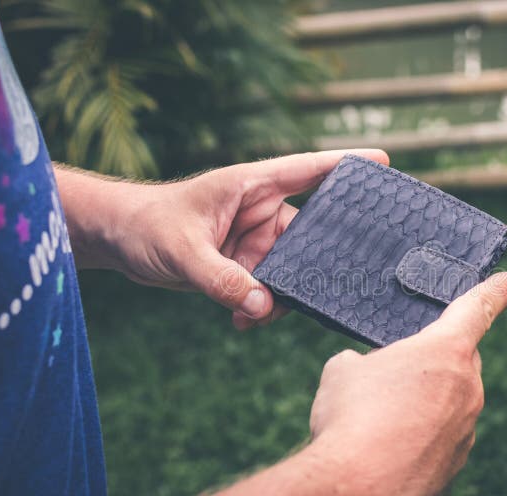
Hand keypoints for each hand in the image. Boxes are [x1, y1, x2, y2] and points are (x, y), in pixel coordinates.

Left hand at [62, 150, 388, 328]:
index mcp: (252, 186)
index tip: (385, 164)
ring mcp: (257, 241)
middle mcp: (262, 211)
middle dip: (319, 262)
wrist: (121, 242)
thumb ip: (221, 279)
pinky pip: (270, 290)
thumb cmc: (147, 224)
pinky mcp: (247, 266)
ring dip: (282, 296)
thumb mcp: (182, 250)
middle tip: (328, 288)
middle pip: (311, 233)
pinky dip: (261, 307)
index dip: (347, 167)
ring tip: (255, 314)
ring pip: (292, 271)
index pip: (308, 171)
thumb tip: (262, 307)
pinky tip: (243, 321)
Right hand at [309, 271, 506, 495]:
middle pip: (458, 361)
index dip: (493, 291)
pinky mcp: (455, 466)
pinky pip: (441, 440)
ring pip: (449, 404)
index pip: (477, 308)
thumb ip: (362, 361)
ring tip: (379, 420)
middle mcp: (467, 388)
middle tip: (394, 375)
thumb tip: (363, 373)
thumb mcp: (343, 370)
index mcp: (446, 350)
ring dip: (423, 404)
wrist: (358, 489)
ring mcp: (466, 430)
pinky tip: (386, 449)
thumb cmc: (350, 417)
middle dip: (432, 363)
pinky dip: (419, 440)